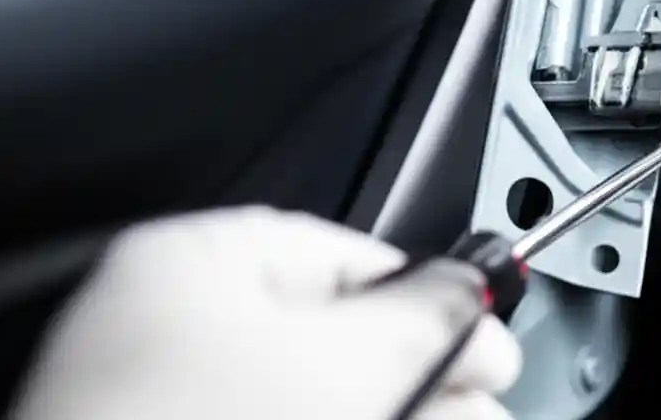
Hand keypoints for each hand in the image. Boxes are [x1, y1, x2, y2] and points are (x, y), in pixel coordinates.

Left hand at [8, 206, 520, 419]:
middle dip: (428, 369)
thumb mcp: (343, 356)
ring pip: (320, 396)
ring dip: (406, 407)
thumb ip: (422, 311)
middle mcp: (176, 333)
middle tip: (486, 394)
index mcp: (192, 268)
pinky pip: (289, 417)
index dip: (427, 295)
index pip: (338, 256)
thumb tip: (469, 289)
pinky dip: (355, 418)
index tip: (480, 335)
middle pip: (338, 339)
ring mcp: (175, 407)